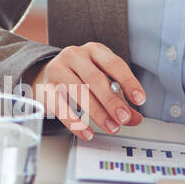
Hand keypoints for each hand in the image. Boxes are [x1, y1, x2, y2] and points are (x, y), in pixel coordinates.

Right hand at [28, 41, 145, 139]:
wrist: (45, 75)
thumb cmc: (80, 77)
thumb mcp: (102, 81)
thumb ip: (120, 99)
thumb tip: (135, 118)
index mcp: (93, 50)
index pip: (114, 63)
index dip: (128, 81)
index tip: (139, 99)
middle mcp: (74, 56)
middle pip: (95, 78)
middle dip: (111, 101)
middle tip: (123, 118)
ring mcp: (57, 70)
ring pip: (78, 91)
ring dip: (97, 113)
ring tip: (110, 127)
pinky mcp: (45, 88)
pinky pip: (61, 107)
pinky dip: (75, 123)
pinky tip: (87, 132)